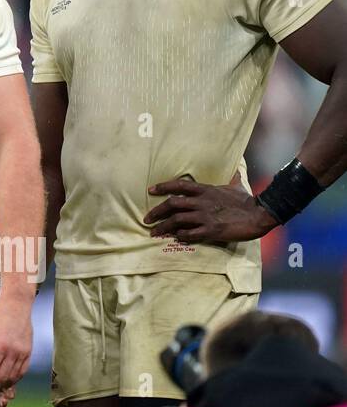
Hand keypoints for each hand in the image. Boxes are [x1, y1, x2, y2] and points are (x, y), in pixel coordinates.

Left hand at [0, 292, 32, 399]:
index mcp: (1, 345)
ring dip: (3, 386)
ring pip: (13, 376)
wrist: (17, 305)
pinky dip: (14, 379)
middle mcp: (14, 351)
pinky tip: (6, 383)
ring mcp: (23, 353)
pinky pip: (22, 371)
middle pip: (2, 377)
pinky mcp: (28, 353)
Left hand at [145, 176, 275, 243]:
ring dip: (163, 227)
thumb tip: (237, 169)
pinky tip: (175, 238)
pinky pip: (190, 234)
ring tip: (154, 232)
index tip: (150, 190)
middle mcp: (201, 202)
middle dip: (156, 212)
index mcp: (205, 190)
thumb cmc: (247, 201)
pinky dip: (180, 236)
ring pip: (177, 220)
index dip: (163, 187)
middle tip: (146, 219)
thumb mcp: (236, 186)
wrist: (259, 215)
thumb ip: (232, 179)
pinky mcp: (211, 230)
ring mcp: (205, 216)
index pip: (179, 185)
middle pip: (172, 204)